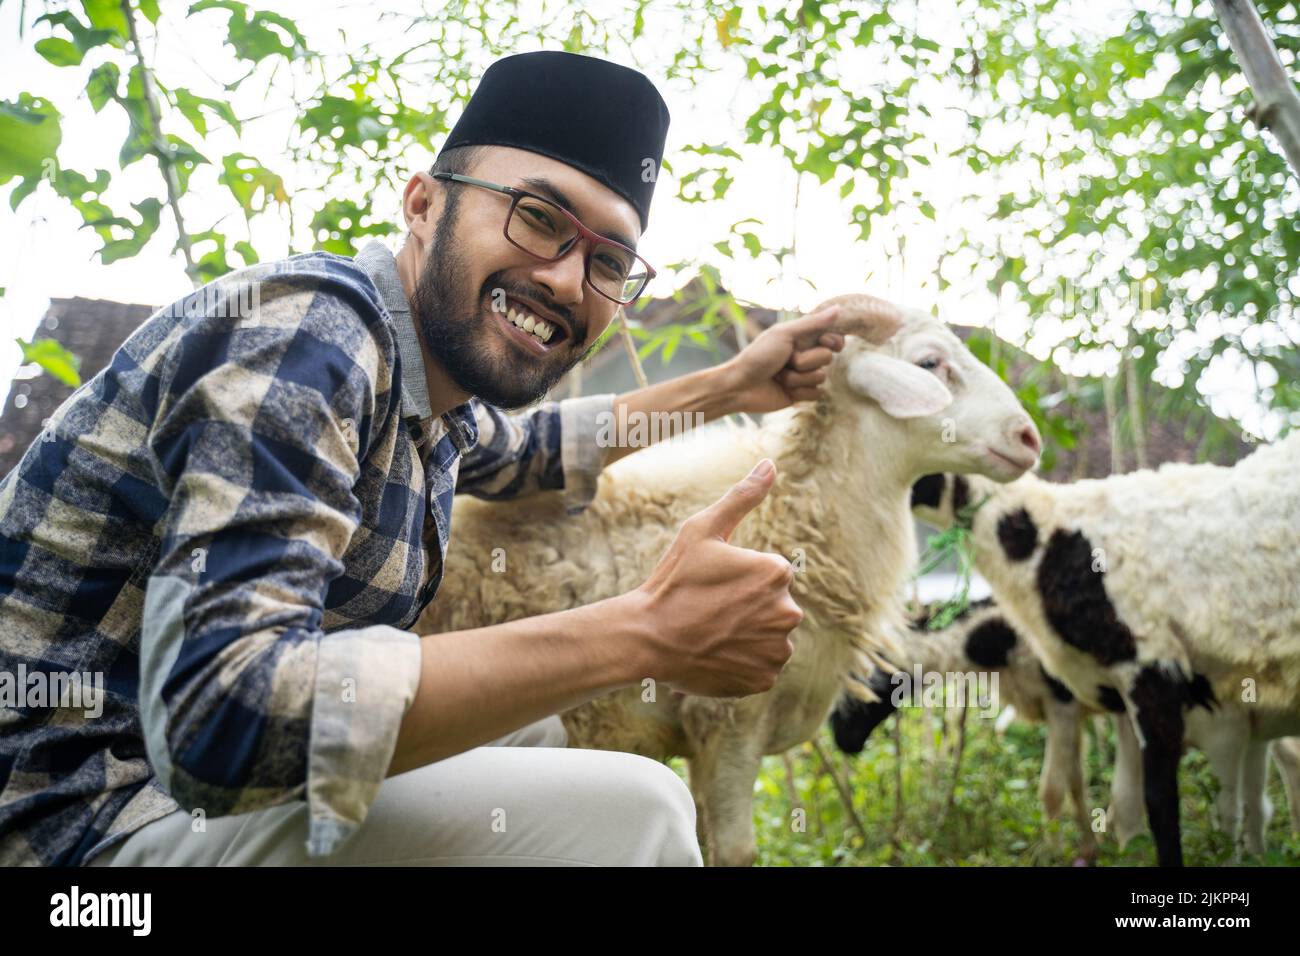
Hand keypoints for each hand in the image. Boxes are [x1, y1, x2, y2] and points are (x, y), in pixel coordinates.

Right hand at [631, 459, 800, 696]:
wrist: (648, 638)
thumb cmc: (673, 580)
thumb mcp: (702, 530)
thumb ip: (742, 497)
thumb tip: (770, 464)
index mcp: (776, 572)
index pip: (767, 574)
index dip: (736, 578)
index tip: (710, 585)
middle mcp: (787, 612)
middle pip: (771, 606)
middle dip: (745, 607)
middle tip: (707, 610)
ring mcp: (776, 650)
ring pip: (767, 637)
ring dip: (746, 635)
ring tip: (710, 632)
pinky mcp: (764, 679)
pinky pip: (759, 666)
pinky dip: (741, 662)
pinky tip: (714, 653)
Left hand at [716, 304, 844, 413]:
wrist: (739, 387)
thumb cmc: (758, 356)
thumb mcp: (785, 334)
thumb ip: (813, 323)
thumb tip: (839, 308)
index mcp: (801, 338)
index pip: (833, 337)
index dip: (833, 341)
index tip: (824, 341)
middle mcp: (805, 355)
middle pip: (827, 357)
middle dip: (806, 361)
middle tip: (786, 360)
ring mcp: (803, 375)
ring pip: (821, 377)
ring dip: (798, 378)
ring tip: (779, 376)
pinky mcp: (801, 394)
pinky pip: (817, 394)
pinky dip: (800, 392)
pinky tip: (784, 390)